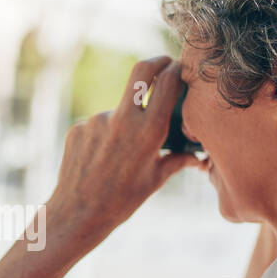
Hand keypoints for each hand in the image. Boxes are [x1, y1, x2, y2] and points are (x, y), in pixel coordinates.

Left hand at [42, 56, 204, 252]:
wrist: (78, 214)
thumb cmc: (122, 202)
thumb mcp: (154, 180)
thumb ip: (177, 161)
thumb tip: (198, 158)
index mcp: (148, 131)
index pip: (168, 82)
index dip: (177, 69)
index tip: (180, 68)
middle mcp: (123, 119)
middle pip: (141, 71)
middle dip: (156, 62)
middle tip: (163, 64)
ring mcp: (97, 120)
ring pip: (119, 109)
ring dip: (125, 122)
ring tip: (119, 156)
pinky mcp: (79, 127)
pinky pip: (98, 125)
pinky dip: (105, 136)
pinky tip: (101, 160)